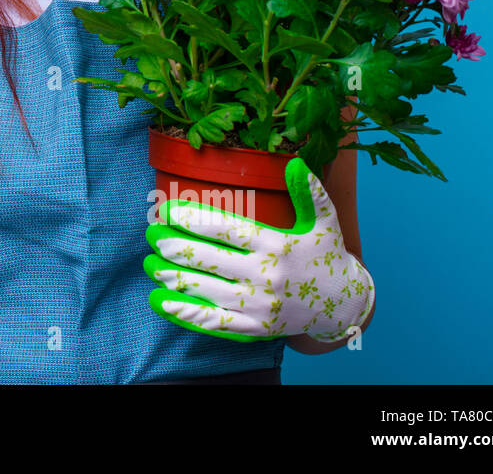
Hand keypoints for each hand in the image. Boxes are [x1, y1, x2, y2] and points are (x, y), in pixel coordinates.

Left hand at [142, 157, 373, 342]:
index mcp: (277, 246)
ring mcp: (260, 305)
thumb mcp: (324, 222)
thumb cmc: (326, 255)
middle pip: (210, 260)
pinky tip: (159, 300)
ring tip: (149, 263)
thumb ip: (309, 193)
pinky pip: (214, 322)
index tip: (165, 209)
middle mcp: (266, 277)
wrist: (344, 306)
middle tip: (151, 234)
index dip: (193, 219)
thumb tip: (296, 163)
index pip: (228, 230)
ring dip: (173, 277)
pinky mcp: (255, 328)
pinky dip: (184, 312)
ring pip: (207, 291)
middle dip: (175, 246)